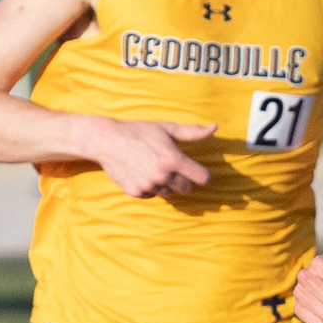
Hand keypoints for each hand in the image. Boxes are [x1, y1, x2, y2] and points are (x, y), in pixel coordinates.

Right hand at [87, 118, 215, 197]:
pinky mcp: (137, 192)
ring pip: (170, 193)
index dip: (203, 174)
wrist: (107, 141)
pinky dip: (151, 188)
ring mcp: (149, 186)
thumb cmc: (140, 132)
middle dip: (184, 179)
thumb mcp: (167, 128)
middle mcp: (163, 175)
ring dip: (167, 184)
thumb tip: (214, 128)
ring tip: (155, 168)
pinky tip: (142, 173)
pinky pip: (152, 195)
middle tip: (172, 167)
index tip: (197, 171)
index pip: (203, 178)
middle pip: (187, 189)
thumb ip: (192, 132)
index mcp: (173, 159)